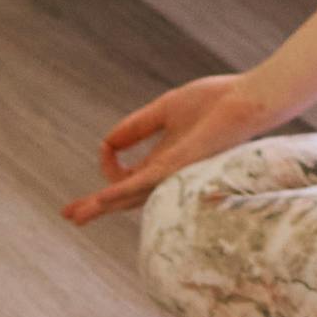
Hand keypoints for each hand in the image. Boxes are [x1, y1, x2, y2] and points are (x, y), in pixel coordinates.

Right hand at [65, 72, 281, 223]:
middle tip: (69, 216)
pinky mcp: (178, 166)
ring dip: (101, 205)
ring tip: (75, 215)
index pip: (127, 177)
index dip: (108, 163)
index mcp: (164, 161)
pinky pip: (143, 182)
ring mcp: (172, 173)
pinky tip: (101, 199)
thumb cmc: (216, 102)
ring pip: (130, 196)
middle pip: (125, 197)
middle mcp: (167, 174)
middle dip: (95, 206)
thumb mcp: (165, 110)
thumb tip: (107, 142)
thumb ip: (136, 126)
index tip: (107, 147)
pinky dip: (120, 190)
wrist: (247, 100)